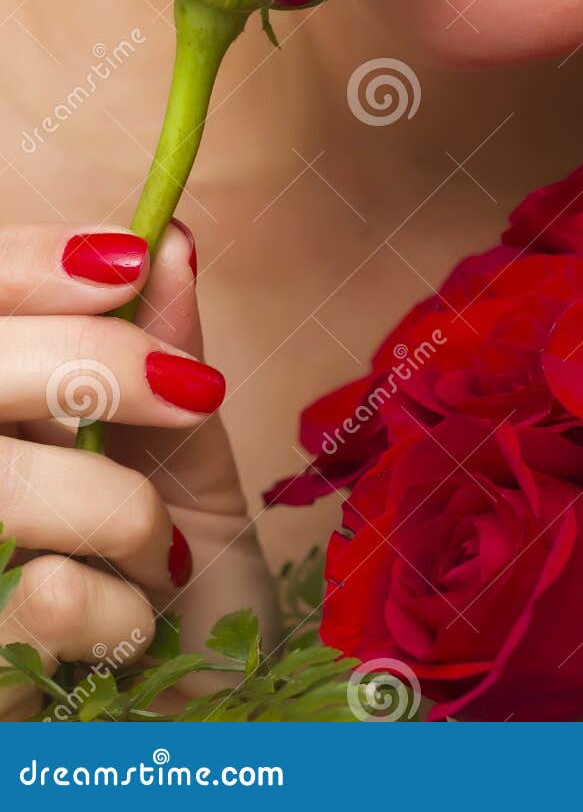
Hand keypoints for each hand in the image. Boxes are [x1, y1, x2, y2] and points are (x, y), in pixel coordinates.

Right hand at [0, 220, 275, 718]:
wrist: (186, 715)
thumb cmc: (171, 574)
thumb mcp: (182, 451)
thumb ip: (164, 348)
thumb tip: (170, 239)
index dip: (28, 264)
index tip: (127, 259)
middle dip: (95, 358)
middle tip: (192, 388)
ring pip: (2, 483)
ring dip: (114, 507)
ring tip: (154, 550)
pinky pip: (40, 592)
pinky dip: (114, 608)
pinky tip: (118, 635)